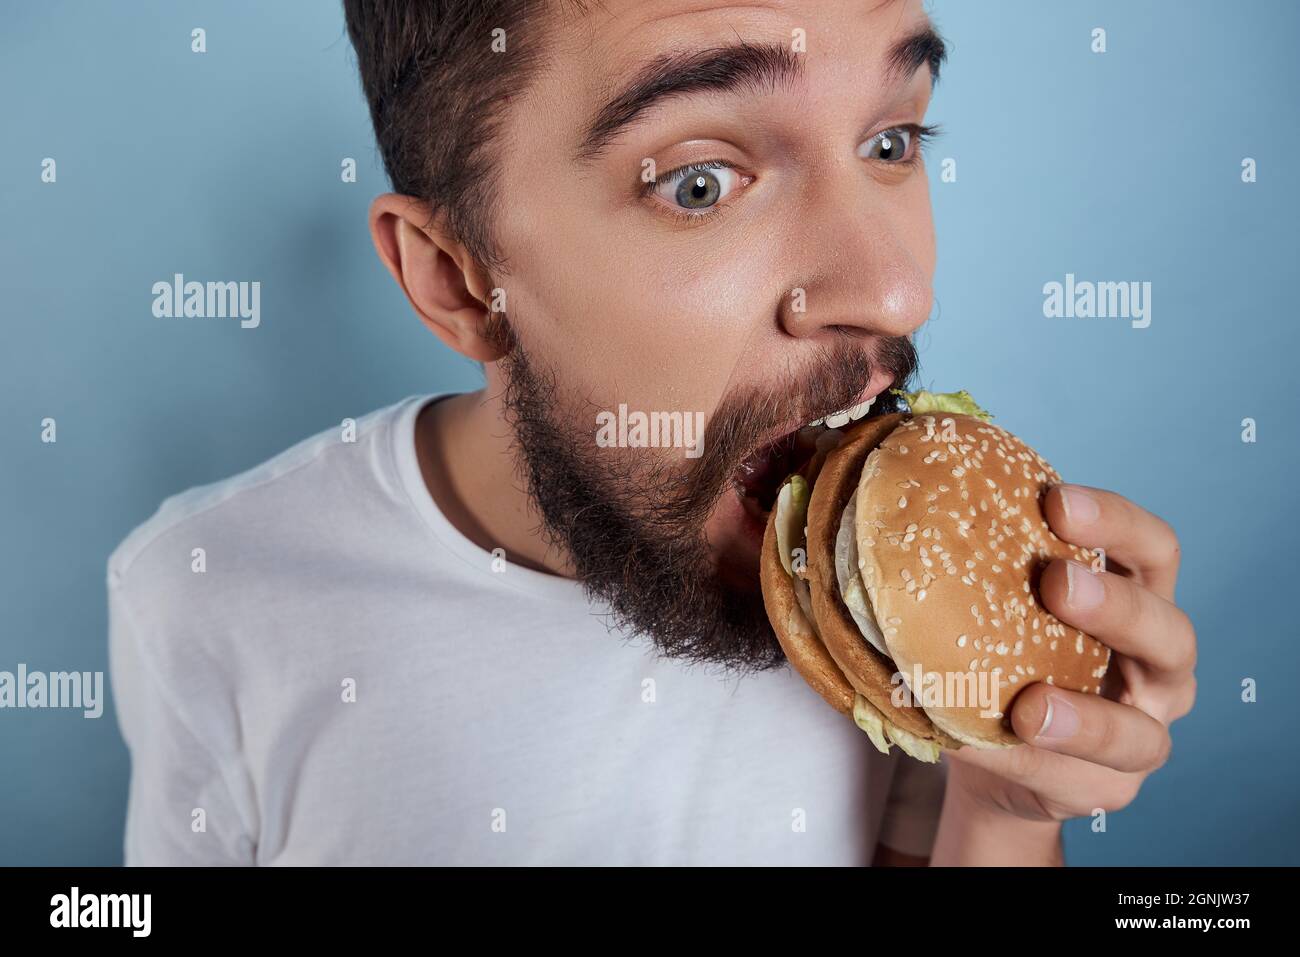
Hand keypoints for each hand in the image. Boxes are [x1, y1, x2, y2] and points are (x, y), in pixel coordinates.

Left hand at [944, 483, 1197, 823]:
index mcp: (1141, 602)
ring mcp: (1143, 735)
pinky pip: (1076, 783)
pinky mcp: (1109, 790)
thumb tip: (898, 506)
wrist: (996, 751)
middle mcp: (1159, 667)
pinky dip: (1026, 764)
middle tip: (1057, 583)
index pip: (1155, 551)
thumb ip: (984, 564)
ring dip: (1086, 718)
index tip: (1058, 502)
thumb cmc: (1005, 652)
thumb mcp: (1000, 602)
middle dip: (1116, 607)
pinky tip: (981, 746)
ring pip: (1142, 735)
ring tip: (1032, 707)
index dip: (1117, 523)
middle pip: (1170, 633)